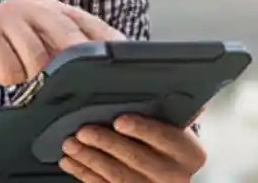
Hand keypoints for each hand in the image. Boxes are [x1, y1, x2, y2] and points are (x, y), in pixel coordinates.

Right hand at [0, 0, 124, 93]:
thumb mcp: (34, 49)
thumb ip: (62, 50)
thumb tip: (99, 67)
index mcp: (45, 5)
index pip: (84, 20)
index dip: (105, 39)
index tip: (123, 56)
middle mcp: (28, 5)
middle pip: (66, 33)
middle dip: (76, 61)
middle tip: (81, 82)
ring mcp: (5, 15)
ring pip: (38, 57)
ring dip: (31, 75)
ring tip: (17, 73)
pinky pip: (11, 69)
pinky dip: (8, 79)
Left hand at [60, 115, 205, 181]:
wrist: (171, 174)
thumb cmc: (168, 144)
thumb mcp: (175, 127)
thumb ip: (166, 111)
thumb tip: (163, 83)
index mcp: (187, 152)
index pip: (164, 137)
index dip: (141, 129)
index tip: (119, 121)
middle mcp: (173, 175)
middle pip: (136, 158)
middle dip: (106, 143)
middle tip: (83, 131)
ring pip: (118, 176)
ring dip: (89, 159)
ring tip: (70, 145)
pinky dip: (84, 173)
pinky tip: (71, 162)